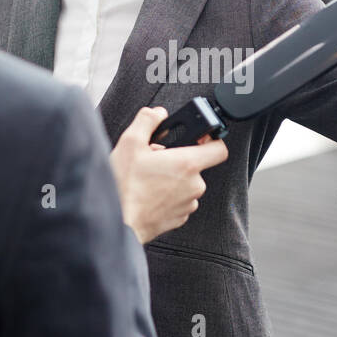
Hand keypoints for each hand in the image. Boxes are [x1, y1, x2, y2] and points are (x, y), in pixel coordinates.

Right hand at [110, 107, 228, 243]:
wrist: (117, 223)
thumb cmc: (124, 187)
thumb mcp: (130, 143)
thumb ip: (147, 121)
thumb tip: (157, 113)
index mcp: (187, 164)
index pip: (219, 148)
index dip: (211, 140)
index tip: (199, 138)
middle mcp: (194, 185)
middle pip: (196, 165)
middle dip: (177, 160)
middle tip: (156, 160)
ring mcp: (188, 204)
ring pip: (186, 184)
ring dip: (172, 179)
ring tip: (148, 178)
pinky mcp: (179, 218)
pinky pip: (179, 200)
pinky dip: (168, 195)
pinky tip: (148, 193)